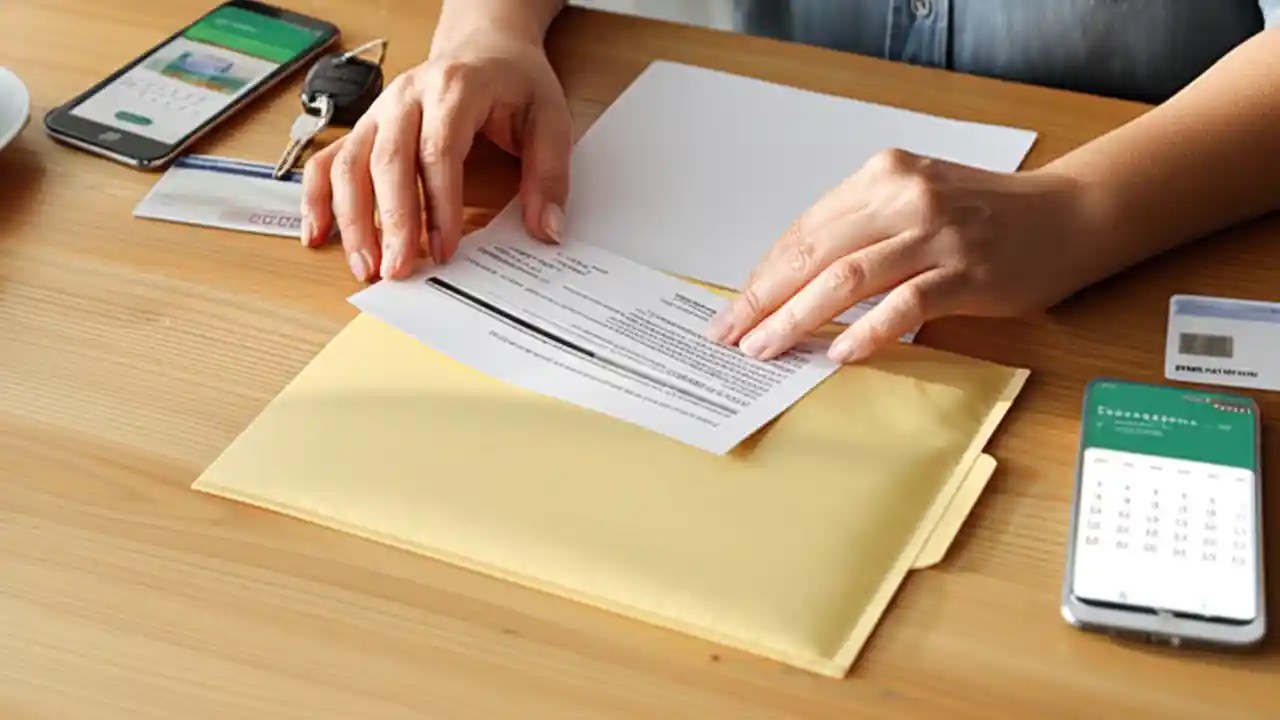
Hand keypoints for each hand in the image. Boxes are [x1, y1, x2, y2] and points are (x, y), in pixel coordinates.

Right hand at [300, 32, 571, 280]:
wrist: (485, 48)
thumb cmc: (515, 84)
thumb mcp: (550, 120)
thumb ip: (550, 175)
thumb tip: (546, 230)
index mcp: (455, 88)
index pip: (439, 150)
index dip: (439, 205)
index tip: (445, 250)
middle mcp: (407, 96)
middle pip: (387, 160)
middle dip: (390, 221)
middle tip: (398, 270)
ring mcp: (379, 112)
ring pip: (349, 163)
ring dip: (351, 219)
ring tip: (366, 267)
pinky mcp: (365, 128)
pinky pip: (327, 161)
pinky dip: (318, 198)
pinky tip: (317, 235)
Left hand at [705, 149, 1097, 362]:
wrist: (1069, 214)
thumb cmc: (985, 215)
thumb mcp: (915, 202)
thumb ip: (861, 231)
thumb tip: (795, 286)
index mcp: (881, 176)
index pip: (804, 231)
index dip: (763, 275)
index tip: (733, 310)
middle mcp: (904, 197)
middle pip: (814, 254)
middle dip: (763, 300)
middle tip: (730, 336)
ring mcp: (935, 234)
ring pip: (846, 279)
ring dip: (797, 318)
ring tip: (767, 350)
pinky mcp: (965, 272)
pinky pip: (904, 305)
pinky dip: (867, 330)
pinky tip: (839, 353)